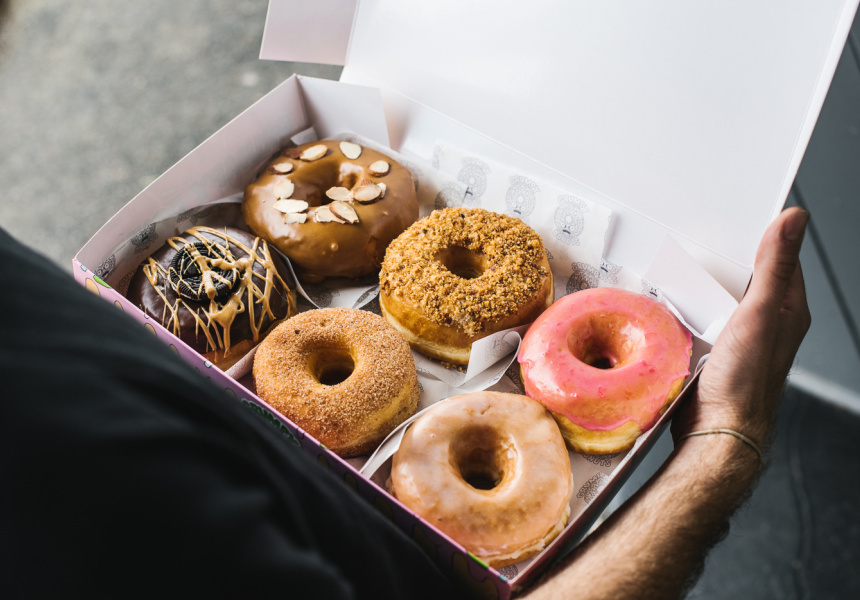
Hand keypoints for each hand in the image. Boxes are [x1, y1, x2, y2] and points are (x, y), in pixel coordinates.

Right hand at [672, 207, 810, 450]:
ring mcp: (742, 338)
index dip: (765, 235)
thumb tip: (794, 221)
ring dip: (707, 285)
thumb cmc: (744, 381)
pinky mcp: (718, 351)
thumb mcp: (759, 313)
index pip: (782, 259)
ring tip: (689, 271)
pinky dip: (693, 307)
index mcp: (789, 310)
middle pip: (750, 277)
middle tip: (707, 243)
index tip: (743, 217)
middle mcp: (769, 323)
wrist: (717, 430)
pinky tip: (679, 305)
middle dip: (729, 260)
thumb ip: (775, 267)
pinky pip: (706, 318)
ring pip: (725, 298)